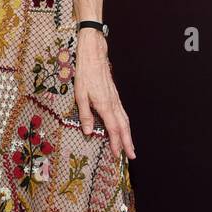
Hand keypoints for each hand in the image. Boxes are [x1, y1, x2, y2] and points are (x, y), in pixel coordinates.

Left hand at [74, 35, 135, 158]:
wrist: (94, 55)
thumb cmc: (85, 74)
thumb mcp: (79, 95)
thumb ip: (85, 114)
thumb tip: (89, 132)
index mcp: (104, 105)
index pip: (113, 129)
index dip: (115, 143)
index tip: (116, 155)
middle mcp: (113, 104)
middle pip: (123, 127)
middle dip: (128, 142)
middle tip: (131, 156)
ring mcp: (116, 99)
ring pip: (125, 120)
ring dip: (128, 135)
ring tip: (130, 146)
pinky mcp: (115, 96)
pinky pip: (123, 113)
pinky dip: (125, 124)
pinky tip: (123, 128)